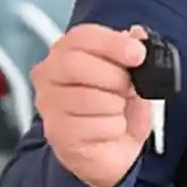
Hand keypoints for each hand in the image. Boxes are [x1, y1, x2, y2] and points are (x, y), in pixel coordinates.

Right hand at [31, 24, 151, 186]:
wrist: (111, 152)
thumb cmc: (116, 110)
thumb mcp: (132, 77)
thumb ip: (131, 53)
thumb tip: (138, 34)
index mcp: (66, 53)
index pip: (81, 37)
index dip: (112, 43)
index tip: (137, 55)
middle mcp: (49, 76)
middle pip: (76, 64)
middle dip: (115, 77)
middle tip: (127, 89)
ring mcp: (49, 106)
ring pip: (90, 97)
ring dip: (116, 107)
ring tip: (116, 112)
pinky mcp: (58, 134)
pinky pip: (95, 125)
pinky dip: (114, 128)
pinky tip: (109, 130)